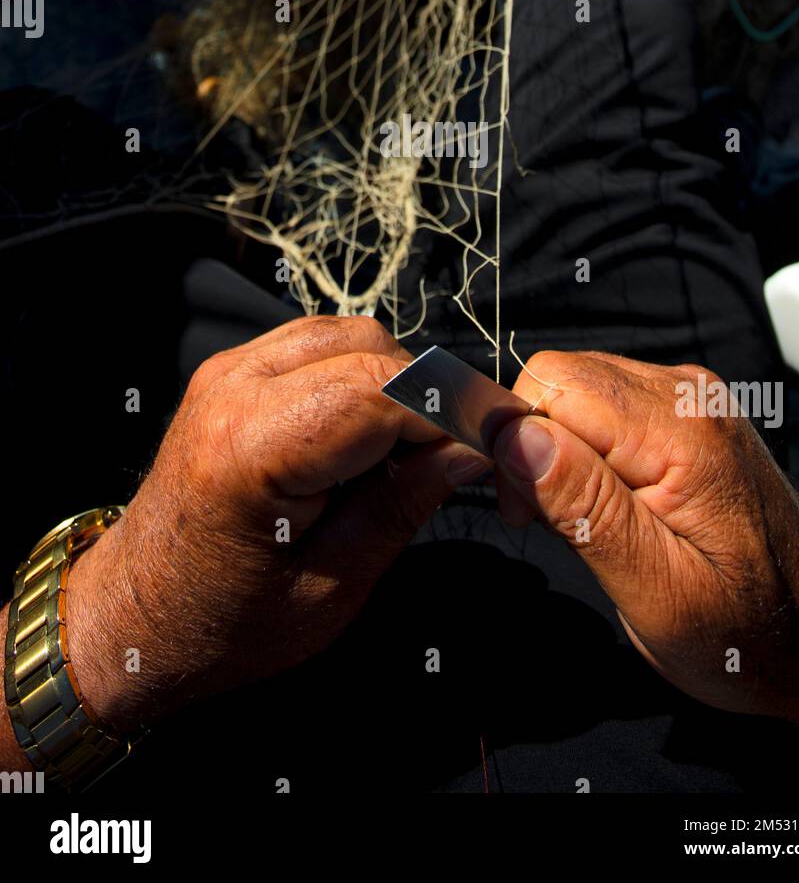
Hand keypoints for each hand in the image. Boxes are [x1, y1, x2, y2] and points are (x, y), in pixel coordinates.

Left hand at [64, 317, 489, 736]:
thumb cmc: (226, 625)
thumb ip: (403, 505)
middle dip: (431, 396)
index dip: (455, 410)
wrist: (134, 615)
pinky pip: (323, 342)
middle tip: (460, 460)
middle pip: (373, 349)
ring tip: (410, 454)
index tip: (502, 445)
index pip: (381, 390)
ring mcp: (229, 368)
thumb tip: (475, 448)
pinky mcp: (234, 368)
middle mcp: (233, 389)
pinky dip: (364, 375)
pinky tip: (369, 436)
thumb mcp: (331, 590)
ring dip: (398, 382)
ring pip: (353, 334)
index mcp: (249, 448)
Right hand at [494, 350, 798, 752]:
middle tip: (555, 523)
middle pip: (563, 377)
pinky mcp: (685, 409)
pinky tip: (610, 501)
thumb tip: (515, 436)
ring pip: (578, 386)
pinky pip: (605, 402)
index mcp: (684, 433)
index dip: (518, 443)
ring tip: (590, 520)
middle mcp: (688, 396)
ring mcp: (689, 397)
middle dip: (534, 445)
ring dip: (560, 449)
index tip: (527, 514)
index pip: (555, 384)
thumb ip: (584, 506)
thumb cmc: (743, 631)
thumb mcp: (656, 591)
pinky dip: (588, 447)